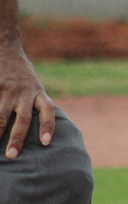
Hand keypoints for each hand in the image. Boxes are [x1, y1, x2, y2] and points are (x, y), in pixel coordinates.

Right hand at [0, 43, 54, 158]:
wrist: (7, 48)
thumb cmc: (23, 75)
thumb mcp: (35, 87)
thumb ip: (36, 104)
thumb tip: (42, 131)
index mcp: (38, 92)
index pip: (48, 110)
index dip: (48, 126)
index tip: (47, 142)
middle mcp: (25, 92)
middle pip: (23, 118)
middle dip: (17, 138)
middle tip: (12, 155)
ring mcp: (7, 90)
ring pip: (1, 115)